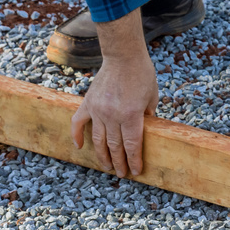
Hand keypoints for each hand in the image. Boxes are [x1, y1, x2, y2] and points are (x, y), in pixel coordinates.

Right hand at [71, 9, 157, 177]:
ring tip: (107, 166)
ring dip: (102, 155)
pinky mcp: (87, 103)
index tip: (135, 171)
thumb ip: (147, 115)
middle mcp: (113, 116)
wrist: (123, 56)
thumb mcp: (152, 97)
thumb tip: (147, 129)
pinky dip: (76, 136)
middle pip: (115, 146)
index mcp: (131, 116)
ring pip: (98, 140)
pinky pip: (78, 123)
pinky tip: (79, 147)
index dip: (133, 160)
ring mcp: (98, 110)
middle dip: (119, 162)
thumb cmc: (142, 74)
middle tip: (121, 173)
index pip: (132, 145)